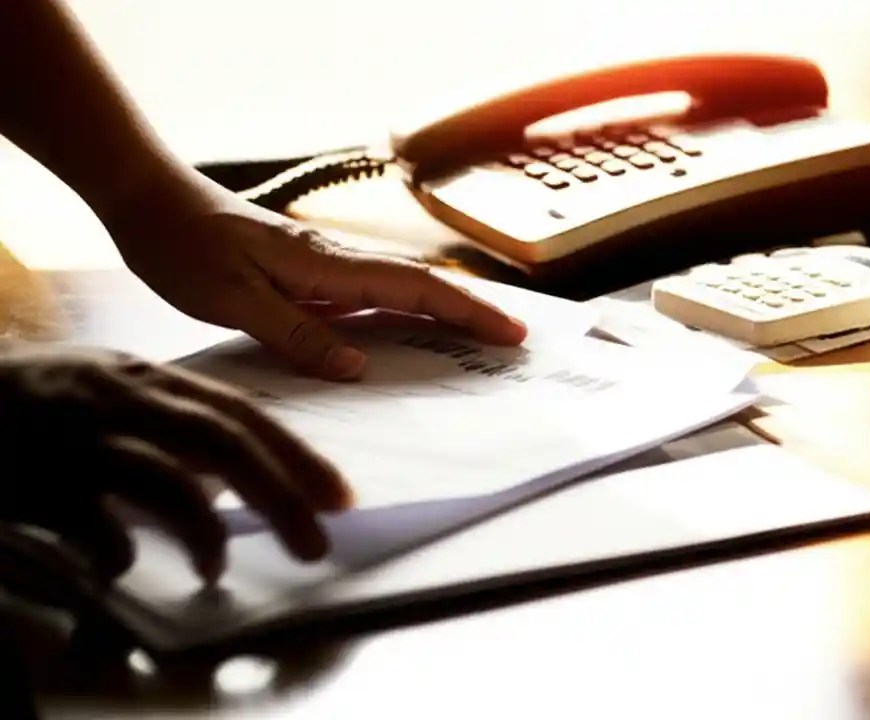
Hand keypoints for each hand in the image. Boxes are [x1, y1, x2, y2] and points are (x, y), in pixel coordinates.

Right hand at [0, 342, 351, 583]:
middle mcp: (124, 399)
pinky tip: (120, 567)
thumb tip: (244, 473)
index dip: (296, 456)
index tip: (339, 498)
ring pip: (163, 479)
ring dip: (202, 529)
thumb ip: (180, 421)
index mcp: (152, 378)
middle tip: (314, 544)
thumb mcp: (119, 390)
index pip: (242, 414)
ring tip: (215, 564)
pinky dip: (113, 548)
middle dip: (277, 494)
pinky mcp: (35, 478)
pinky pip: (88, 520)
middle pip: (220, 442)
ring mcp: (81, 436)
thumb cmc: (49, 397)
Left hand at [105, 174, 526, 380]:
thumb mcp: (233, 297)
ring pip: (400, 290)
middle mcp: (335, 262)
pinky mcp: (307, 274)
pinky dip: (403, 314)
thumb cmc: (183, 245)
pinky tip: (405, 336)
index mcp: (327, 265)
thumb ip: (296, 333)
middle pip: (422, 287)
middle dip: (473, 311)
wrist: (148, 199)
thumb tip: (358, 367)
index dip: (466, 312)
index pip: (415, 290)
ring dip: (444, 312)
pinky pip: (369, 298)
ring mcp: (324, 267)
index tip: (509, 333)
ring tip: (479, 340)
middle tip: (514, 339)